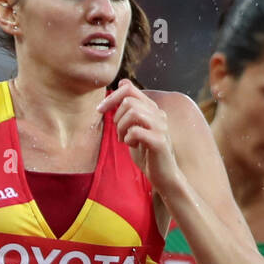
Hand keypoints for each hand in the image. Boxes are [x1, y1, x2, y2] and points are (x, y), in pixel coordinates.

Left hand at [98, 79, 180, 193]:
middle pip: (128, 100)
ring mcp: (160, 126)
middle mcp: (158, 114)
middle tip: (118, 133)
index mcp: (151, 109)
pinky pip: (136, 131)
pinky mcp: (159, 141)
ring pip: (133, 113)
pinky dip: (128, 138)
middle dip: (116, 117)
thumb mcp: (133, 128)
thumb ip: (128, 111)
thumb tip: (118, 88)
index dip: (111, 96)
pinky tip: (131, 145)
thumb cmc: (146, 153)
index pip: (129, 88)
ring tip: (123, 139)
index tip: (100, 110)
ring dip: (121, 127)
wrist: (163, 175)